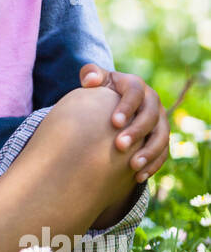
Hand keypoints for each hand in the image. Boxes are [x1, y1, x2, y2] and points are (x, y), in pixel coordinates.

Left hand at [78, 63, 169, 180]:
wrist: (115, 104)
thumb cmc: (101, 92)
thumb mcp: (96, 80)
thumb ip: (90, 74)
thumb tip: (89, 80)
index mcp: (136, 85)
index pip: (135, 93)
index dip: (127, 107)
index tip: (114, 122)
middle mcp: (152, 102)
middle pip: (150, 116)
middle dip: (137, 131)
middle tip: (119, 145)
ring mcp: (159, 121)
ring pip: (161, 137)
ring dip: (149, 152)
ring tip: (133, 166)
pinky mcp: (160, 137)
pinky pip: (163, 153)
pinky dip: (153, 165)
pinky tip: (139, 176)